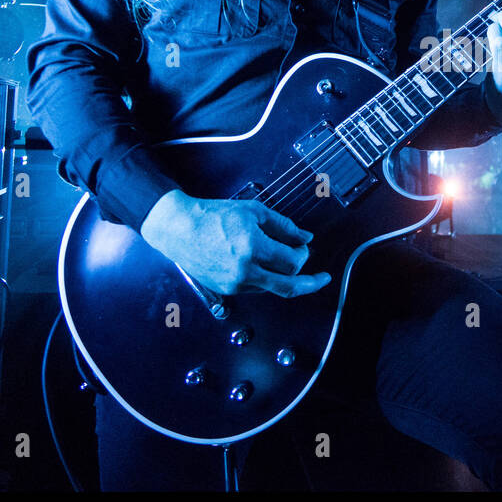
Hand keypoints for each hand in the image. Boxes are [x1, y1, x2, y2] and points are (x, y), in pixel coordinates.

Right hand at [140, 190, 329, 297]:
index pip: (293, 261)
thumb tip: (304, 237)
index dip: (303, 254)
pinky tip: (264, 265)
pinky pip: (256, 288)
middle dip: (309, 282)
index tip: (305, 248)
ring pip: (273, 287)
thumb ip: (283, 226)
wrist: (180, 229)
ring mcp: (234, 283)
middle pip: (289, 285)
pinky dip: (266, 278)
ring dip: (284, 276)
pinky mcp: (227, 290)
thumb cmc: (212, 216)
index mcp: (252, 248)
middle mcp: (244, 270)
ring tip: (285, 261)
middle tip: (321, 277)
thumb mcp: (253, 212)